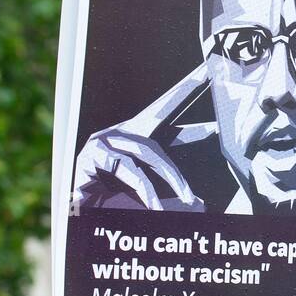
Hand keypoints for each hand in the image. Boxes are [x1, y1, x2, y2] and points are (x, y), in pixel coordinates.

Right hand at [73, 66, 208, 210]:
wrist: (79, 222)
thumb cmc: (112, 210)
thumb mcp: (148, 202)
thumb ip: (168, 198)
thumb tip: (198, 203)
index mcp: (138, 142)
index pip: (170, 122)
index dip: (192, 113)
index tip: (216, 97)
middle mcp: (123, 135)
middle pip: (160, 108)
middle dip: (185, 89)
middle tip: (208, 73)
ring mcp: (106, 141)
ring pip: (149, 150)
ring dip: (171, 175)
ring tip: (187, 196)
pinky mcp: (94, 153)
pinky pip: (128, 168)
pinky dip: (145, 189)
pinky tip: (155, 207)